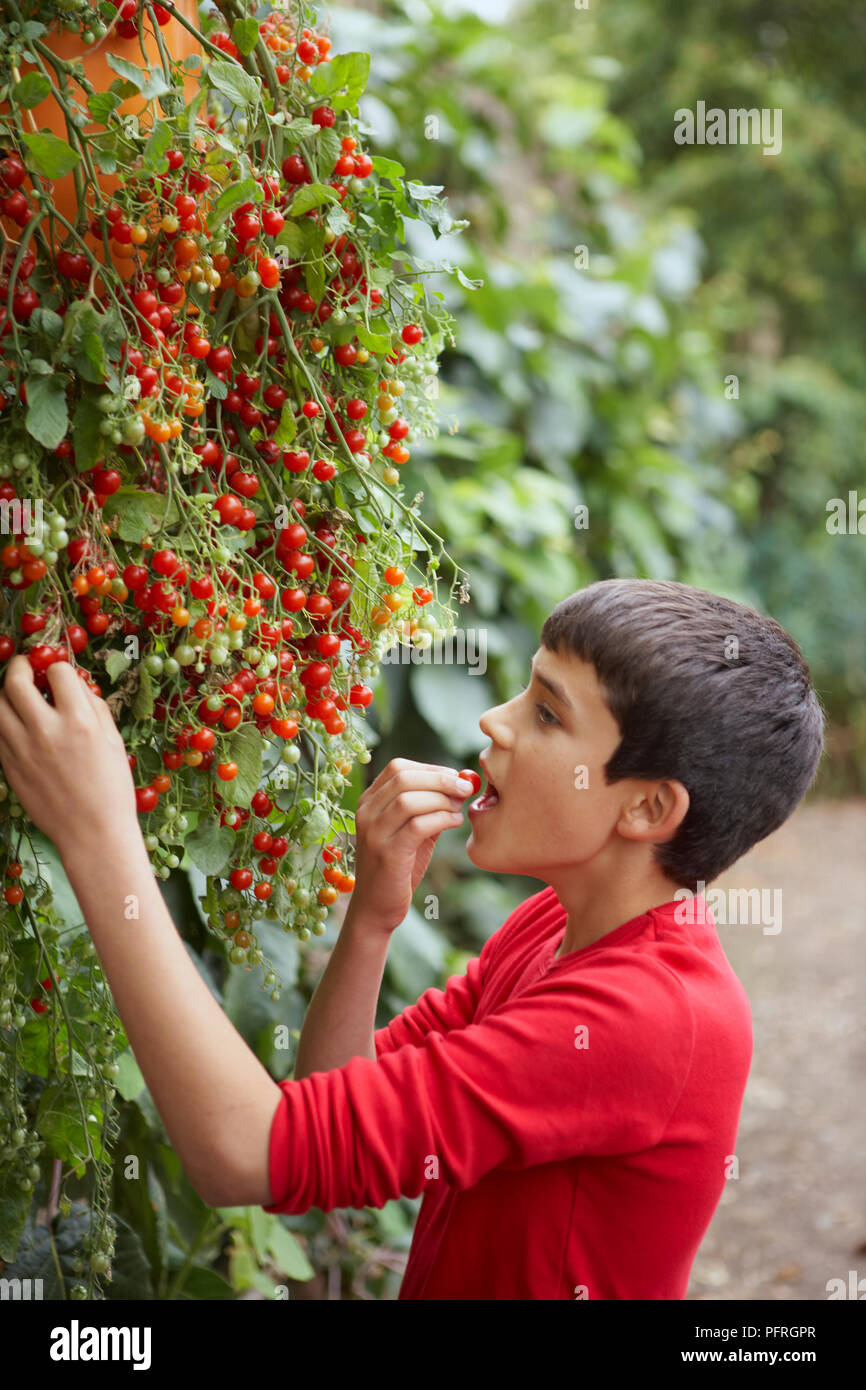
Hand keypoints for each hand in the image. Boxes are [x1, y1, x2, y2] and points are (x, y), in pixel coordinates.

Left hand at [0, 654, 139, 861]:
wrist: (92, 833)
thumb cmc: (111, 789)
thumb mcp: (114, 742)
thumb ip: (95, 708)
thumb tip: (78, 685)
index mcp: (78, 721)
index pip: (57, 672)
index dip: (60, 668)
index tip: (60, 673)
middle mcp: (46, 730)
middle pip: (15, 681)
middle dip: (19, 666)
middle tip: (25, 666)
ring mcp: (22, 749)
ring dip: (4, 692)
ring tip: (15, 694)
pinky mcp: (8, 766)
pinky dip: (3, 721)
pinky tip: (15, 723)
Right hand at [348, 757, 474, 932]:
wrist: (376, 908)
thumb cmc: (398, 867)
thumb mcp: (411, 831)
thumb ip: (429, 808)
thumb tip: (460, 784)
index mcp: (369, 802)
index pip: (397, 768)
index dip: (431, 768)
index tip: (456, 776)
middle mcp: (366, 813)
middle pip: (404, 778)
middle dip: (441, 779)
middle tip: (466, 787)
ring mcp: (374, 833)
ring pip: (408, 800)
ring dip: (442, 799)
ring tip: (459, 807)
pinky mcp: (387, 854)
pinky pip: (417, 826)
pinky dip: (441, 819)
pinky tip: (455, 822)